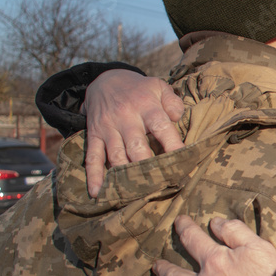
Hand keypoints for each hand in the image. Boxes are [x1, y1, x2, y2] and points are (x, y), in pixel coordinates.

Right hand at [82, 69, 185, 195]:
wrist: (103, 80)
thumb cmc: (139, 90)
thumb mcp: (158, 86)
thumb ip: (172, 102)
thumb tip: (178, 118)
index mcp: (146, 106)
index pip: (161, 126)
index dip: (172, 145)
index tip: (183, 162)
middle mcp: (126, 118)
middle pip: (137, 147)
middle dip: (149, 168)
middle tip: (162, 185)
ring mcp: (108, 128)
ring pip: (116, 156)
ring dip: (126, 177)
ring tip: (138, 195)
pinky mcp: (94, 136)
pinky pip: (92, 157)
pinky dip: (94, 176)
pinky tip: (97, 192)